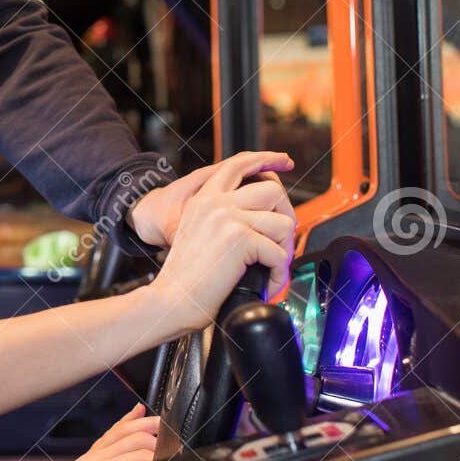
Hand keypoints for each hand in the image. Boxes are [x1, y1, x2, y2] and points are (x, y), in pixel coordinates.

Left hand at [0, 405, 158, 460]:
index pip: (131, 459)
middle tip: (182, 445)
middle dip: (157, 439)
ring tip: (169, 425)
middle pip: (130, 439)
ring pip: (121, 433)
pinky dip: (126, 422)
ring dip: (146, 426)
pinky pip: (110, 436)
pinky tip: (136, 412)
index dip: (156, 460)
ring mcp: (88, 460)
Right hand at [138, 152, 298, 334]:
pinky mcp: (239, 238)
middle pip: (272, 190)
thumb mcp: (200, 234)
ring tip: (274, 266)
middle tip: (282, 242)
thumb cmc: (187, 279)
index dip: (266, 160)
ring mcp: (226, 217)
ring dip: (285, 248)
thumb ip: (223, 218)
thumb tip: (264, 218)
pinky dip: (279, 274)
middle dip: (286, 216)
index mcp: (203, 199)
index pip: (239, 165)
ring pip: (283, 222)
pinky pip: (279, 253)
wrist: (172, 300)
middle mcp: (215, 202)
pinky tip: (268, 283)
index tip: (285, 161)